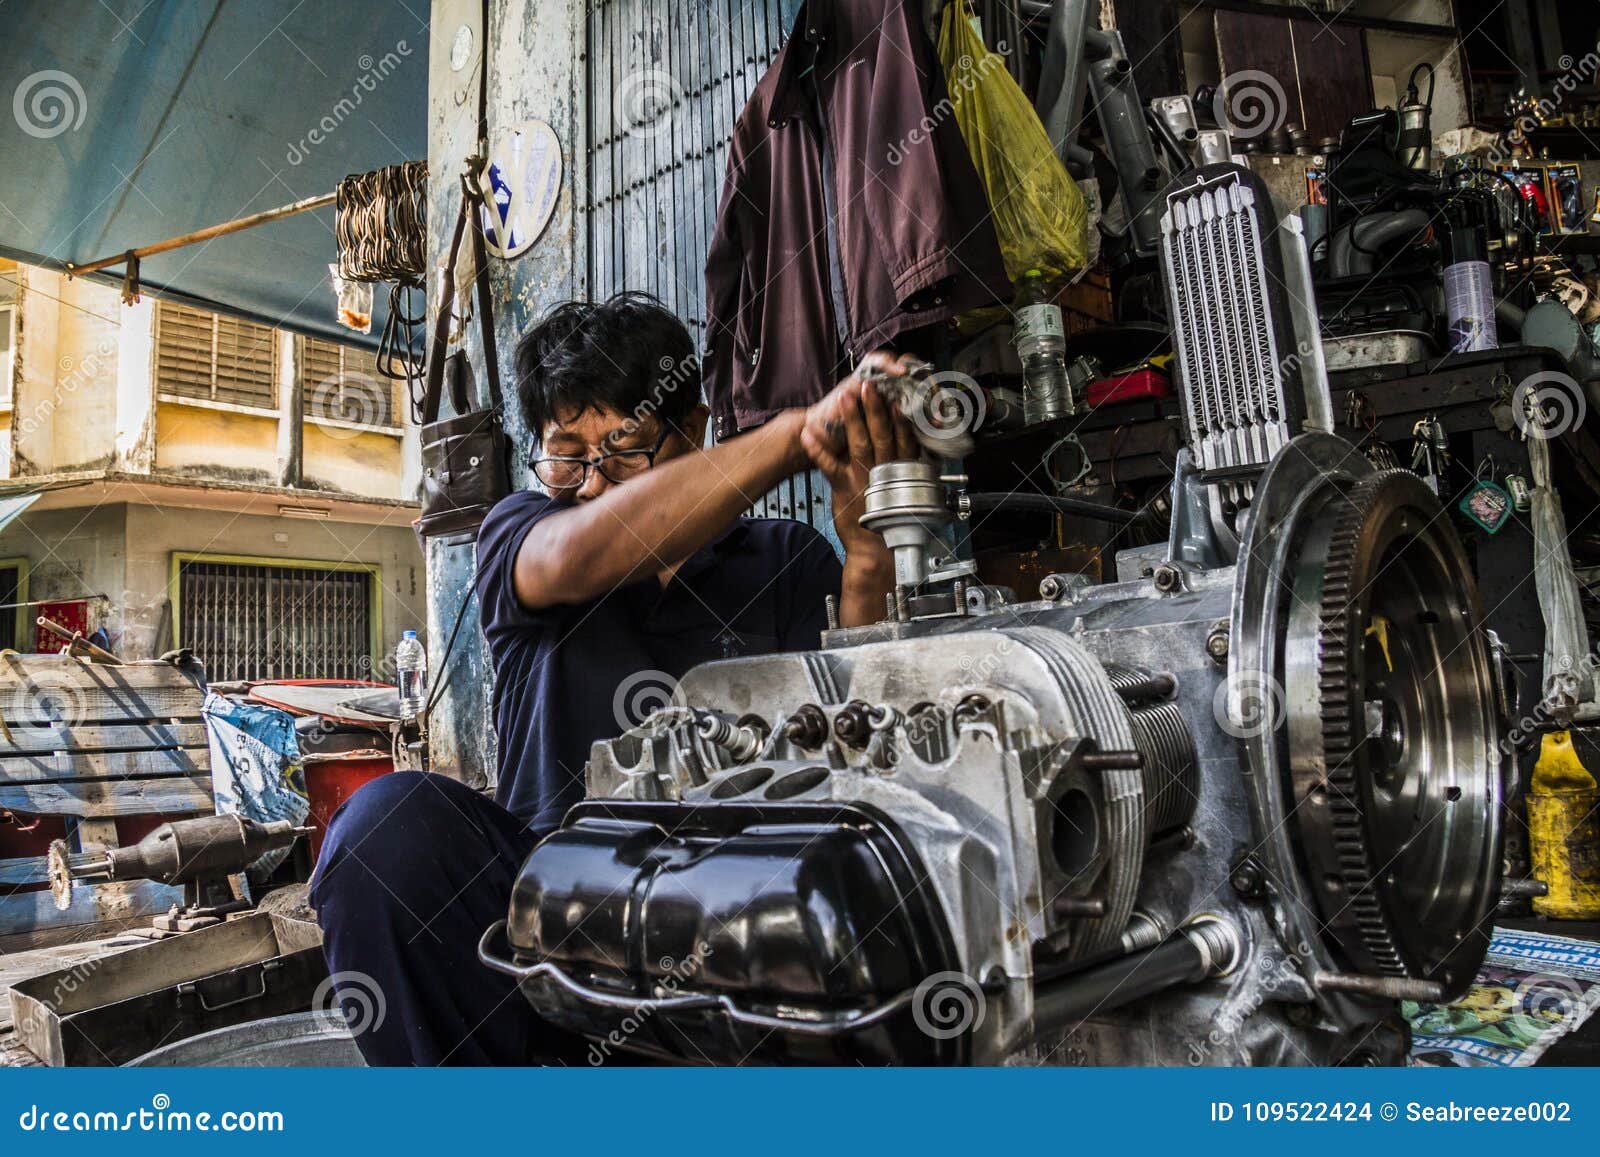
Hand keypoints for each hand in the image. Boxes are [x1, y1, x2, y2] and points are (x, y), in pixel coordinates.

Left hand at [799, 352, 921, 553]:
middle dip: (873, 409)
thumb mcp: (906, 490)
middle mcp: (884, 472)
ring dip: (850, 420)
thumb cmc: (890, 519)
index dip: (900, 417)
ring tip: (843, 398)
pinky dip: (818, 450)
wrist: (876, 550)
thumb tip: (907, 443)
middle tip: (868, 387)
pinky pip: (829, 466)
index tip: (897, 397)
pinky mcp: (844, 489)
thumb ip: (905, 466)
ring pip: (859, 444)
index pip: (904, 439)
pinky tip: (808, 434)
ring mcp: (864, 480)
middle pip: (881, 435)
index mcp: (902, 471)